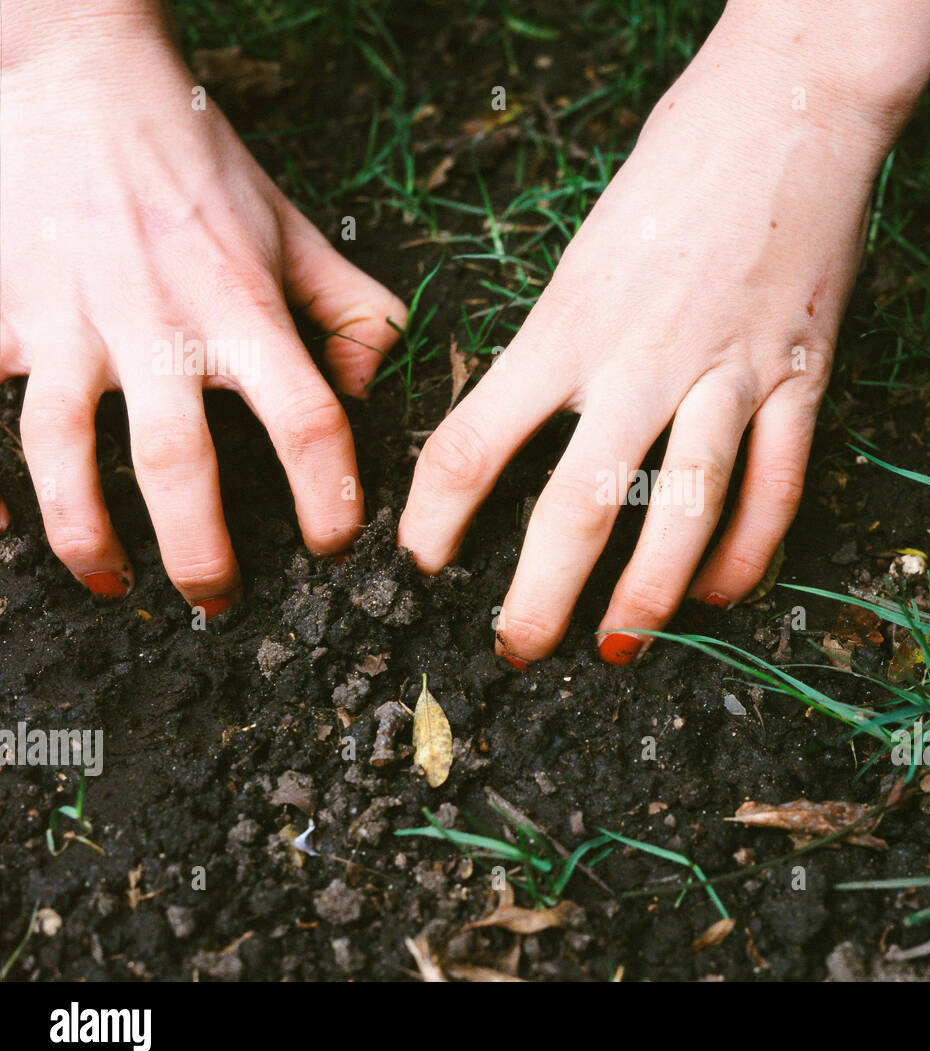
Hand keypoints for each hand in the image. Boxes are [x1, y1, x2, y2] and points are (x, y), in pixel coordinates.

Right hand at [0, 4, 405, 608]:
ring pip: (62, 450)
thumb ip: (354, 312)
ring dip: (87, 534)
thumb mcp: (298, 232)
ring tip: (114, 585)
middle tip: (218, 600)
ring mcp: (66, 319)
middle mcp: (155, 322)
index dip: (329, 495)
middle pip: (178, 460)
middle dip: (200, 549)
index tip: (333, 543)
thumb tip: (372, 391)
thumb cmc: (200, 166)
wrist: (83, 77)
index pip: (306, 419)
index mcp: (242, 307)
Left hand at [399, 1, 929, 663]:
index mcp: (568, 324)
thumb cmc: (676, 168)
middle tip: (514, 648)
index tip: (420, 559)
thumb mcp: (586, 255)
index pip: (475, 442)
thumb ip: (560, 344)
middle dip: (538, 597)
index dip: (434, 517)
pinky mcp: (799, 378)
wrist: (788, 107)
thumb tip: (534, 425)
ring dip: (647, 597)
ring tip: (618, 649)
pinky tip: (722, 595)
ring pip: (682, 513)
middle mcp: (638, 361)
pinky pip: (774, 487)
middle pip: (577, 507)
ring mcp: (725, 374)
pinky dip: (749, 552)